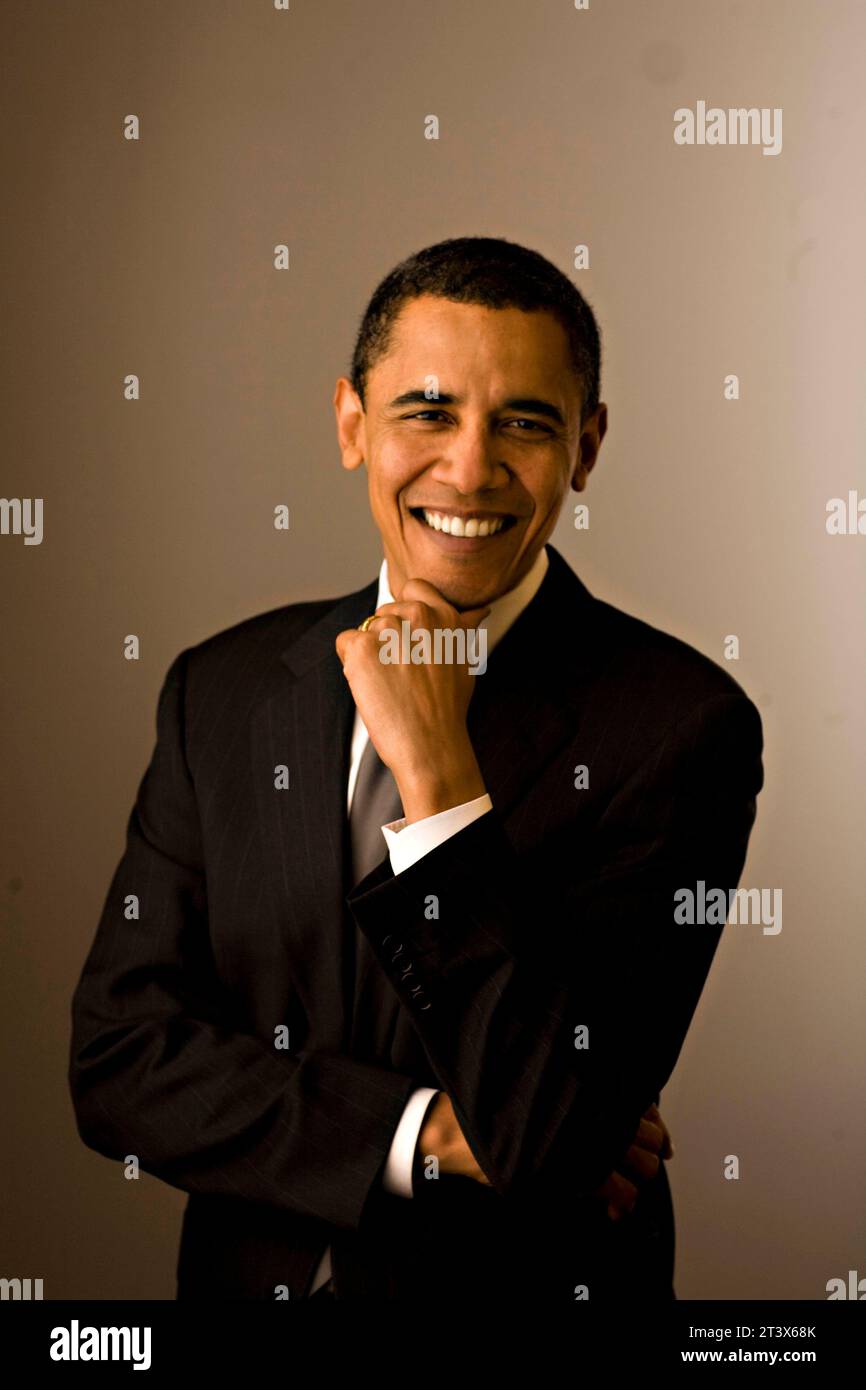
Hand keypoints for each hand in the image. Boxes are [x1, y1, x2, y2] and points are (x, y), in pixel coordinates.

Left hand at [335, 579, 489, 823]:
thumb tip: (480, 610)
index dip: (406, 613)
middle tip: (403, 675)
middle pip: (385, 612)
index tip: (410, 640)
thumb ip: (461, 629)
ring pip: (365, 628)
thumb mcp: (463, 662)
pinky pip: (344, 641)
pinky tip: (372, 685)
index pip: (414, 587)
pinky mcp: (361, 647)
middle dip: (386, 638)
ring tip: (390, 683)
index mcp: (444, 615)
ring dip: (370, 653)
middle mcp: (418, 615)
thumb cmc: (447, 709)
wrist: (430, 745)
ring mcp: (388, 629)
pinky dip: (350, 664)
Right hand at [417, 1096, 673, 1209]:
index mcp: (588, 1087)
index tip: (659, 1141)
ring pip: (642, 1165)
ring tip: (621, 1186)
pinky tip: (612, 1208)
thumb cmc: (498, 1109)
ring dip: (635, 1179)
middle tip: (631, 1166)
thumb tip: (605, 1110)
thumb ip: (571, 1096)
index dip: (656, 1127)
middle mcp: (596, 1109)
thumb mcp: (538, 1094)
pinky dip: (622, 1203)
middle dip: (645, 1156)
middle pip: (648, 1138)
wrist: (465, 1130)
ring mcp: (591, 1138)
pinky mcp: (580, 1168)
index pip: (643, 1105)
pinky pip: (621, 1191)